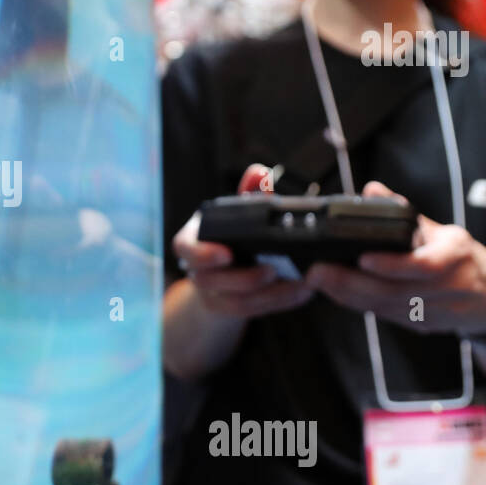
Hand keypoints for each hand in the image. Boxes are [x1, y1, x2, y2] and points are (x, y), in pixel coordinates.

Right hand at [172, 163, 315, 319]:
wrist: (224, 273)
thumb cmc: (231, 238)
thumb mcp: (239, 214)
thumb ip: (249, 193)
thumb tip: (260, 172)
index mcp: (194, 240)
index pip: (185, 248)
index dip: (202, 254)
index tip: (226, 254)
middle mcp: (198, 270)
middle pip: (210, 280)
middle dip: (243, 278)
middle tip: (273, 269)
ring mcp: (211, 294)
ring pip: (234, 302)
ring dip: (268, 295)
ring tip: (298, 284)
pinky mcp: (229, 310)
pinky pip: (251, 312)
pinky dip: (278, 303)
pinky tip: (301, 293)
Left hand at [304, 180, 485, 334]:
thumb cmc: (464, 259)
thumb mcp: (442, 230)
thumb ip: (404, 212)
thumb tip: (373, 190)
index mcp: (456, 256)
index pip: (424, 265)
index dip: (392, 265)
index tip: (362, 258)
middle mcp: (449, 286)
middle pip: (396, 291)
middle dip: (351, 283)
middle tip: (318, 272)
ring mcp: (436, 311)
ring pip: (386, 307)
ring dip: (348, 295)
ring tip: (319, 280)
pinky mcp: (423, 326)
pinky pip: (386, 316)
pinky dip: (359, 305)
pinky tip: (336, 293)